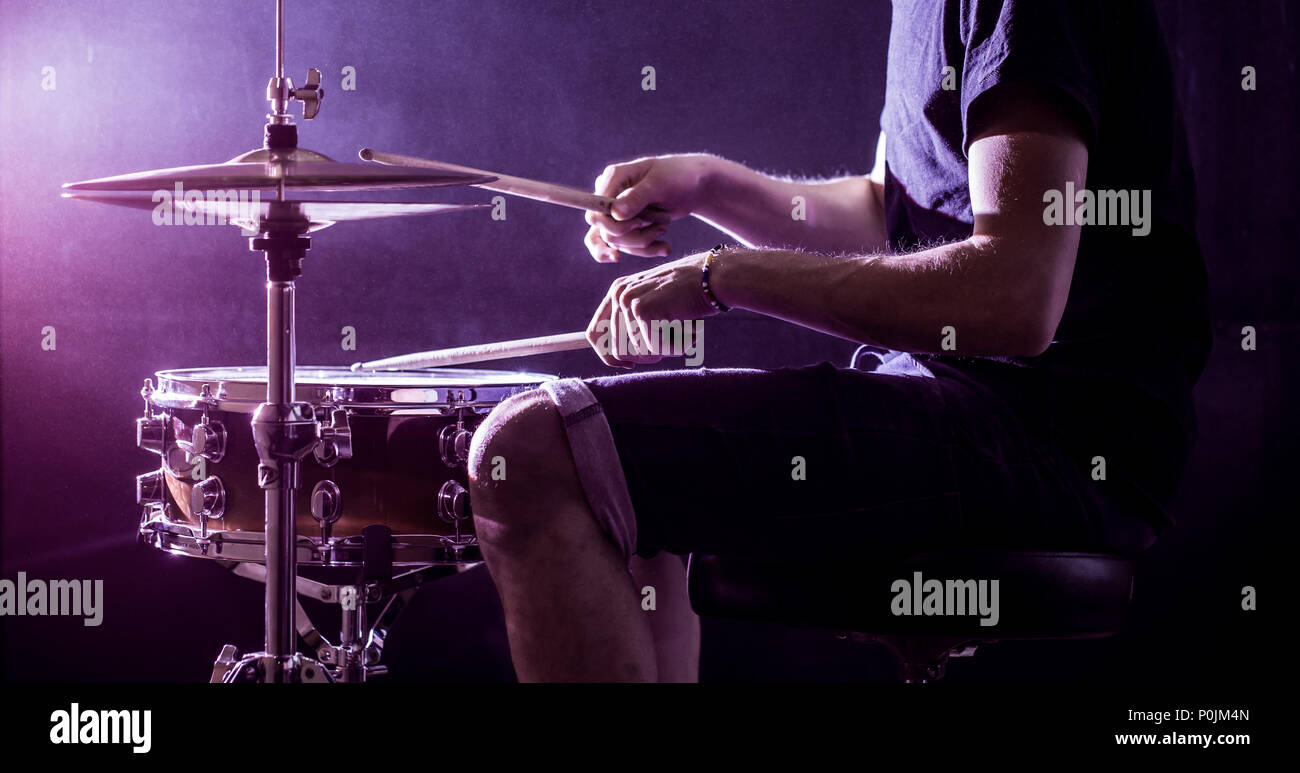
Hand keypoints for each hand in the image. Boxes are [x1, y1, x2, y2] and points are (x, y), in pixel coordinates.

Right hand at [585, 154, 715, 261]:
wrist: (695, 186)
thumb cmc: (678, 177)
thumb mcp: (659, 184)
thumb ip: (636, 197)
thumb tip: (615, 214)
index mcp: (613, 179)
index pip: (595, 212)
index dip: (611, 225)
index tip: (638, 224)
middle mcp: (610, 197)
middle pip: (604, 232)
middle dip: (633, 236)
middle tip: (660, 228)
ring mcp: (617, 213)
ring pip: (616, 243)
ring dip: (643, 243)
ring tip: (664, 229)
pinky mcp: (627, 227)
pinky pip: (627, 248)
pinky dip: (647, 250)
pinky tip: (665, 247)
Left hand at [585, 251, 724, 367]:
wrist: (713, 277)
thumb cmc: (689, 295)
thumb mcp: (656, 304)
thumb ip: (634, 324)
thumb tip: (618, 357)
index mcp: (617, 292)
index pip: (595, 333)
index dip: (609, 356)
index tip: (629, 365)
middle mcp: (618, 294)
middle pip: (617, 350)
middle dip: (647, 353)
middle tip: (673, 338)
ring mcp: (628, 301)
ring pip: (638, 352)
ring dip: (664, 349)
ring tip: (683, 330)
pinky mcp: (642, 311)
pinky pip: (654, 349)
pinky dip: (675, 346)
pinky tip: (689, 329)